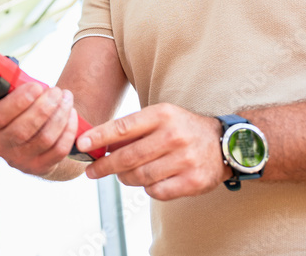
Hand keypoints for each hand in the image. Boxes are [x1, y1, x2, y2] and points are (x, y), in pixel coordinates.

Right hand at [0, 83, 79, 176]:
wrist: (27, 138)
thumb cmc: (16, 110)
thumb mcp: (5, 96)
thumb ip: (9, 86)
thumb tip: (16, 73)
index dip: (19, 101)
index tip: (37, 86)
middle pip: (23, 129)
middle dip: (44, 107)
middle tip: (57, 91)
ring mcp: (18, 159)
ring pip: (44, 138)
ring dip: (60, 116)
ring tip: (67, 99)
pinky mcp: (39, 167)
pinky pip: (58, 150)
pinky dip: (68, 130)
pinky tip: (71, 115)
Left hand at [77, 103, 230, 199]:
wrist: (224, 144)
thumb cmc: (183, 129)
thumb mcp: (160, 117)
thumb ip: (133, 129)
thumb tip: (100, 145)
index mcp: (162, 115)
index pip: (123, 127)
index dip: (99, 137)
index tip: (81, 144)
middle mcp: (173, 136)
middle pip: (128, 157)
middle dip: (104, 166)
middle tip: (91, 171)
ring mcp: (184, 159)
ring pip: (139, 176)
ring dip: (126, 178)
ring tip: (123, 175)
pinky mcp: (192, 181)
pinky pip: (156, 191)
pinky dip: (146, 188)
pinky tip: (148, 181)